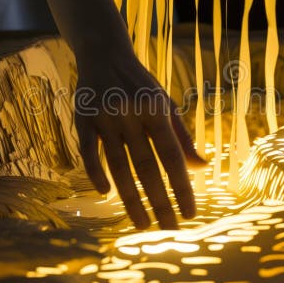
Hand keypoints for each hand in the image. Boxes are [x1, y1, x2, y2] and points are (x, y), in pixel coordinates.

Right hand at [74, 49, 205, 229]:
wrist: (103, 52)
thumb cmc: (140, 84)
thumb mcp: (165, 103)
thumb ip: (181, 136)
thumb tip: (201, 168)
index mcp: (156, 108)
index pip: (172, 156)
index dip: (182, 186)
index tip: (190, 214)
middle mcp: (130, 113)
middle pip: (147, 166)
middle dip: (160, 201)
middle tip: (169, 230)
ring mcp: (104, 116)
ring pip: (119, 165)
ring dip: (130, 198)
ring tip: (142, 224)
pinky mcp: (82, 118)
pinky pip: (88, 151)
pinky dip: (96, 172)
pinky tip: (105, 194)